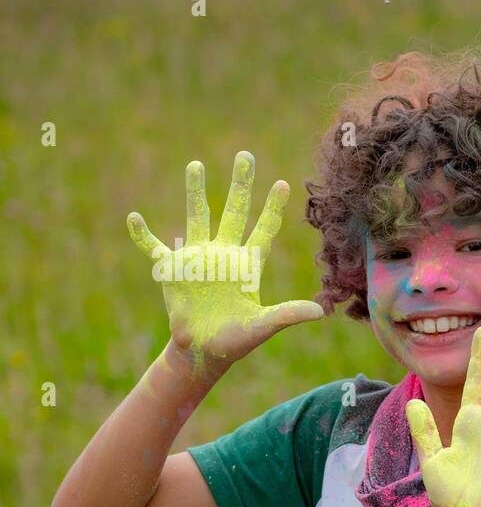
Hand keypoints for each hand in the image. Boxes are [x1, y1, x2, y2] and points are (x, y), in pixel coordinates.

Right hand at [127, 151, 322, 372]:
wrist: (204, 350)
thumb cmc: (236, 339)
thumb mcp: (263, 326)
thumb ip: (287, 315)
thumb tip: (321, 312)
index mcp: (248, 264)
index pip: (264, 229)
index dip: (273, 208)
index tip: (283, 184)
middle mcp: (224, 254)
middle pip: (235, 211)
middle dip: (241, 185)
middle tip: (246, 156)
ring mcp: (198, 258)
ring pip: (197, 216)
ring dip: (195, 192)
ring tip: (196, 164)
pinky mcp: (173, 270)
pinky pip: (154, 248)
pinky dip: (143, 235)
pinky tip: (133, 217)